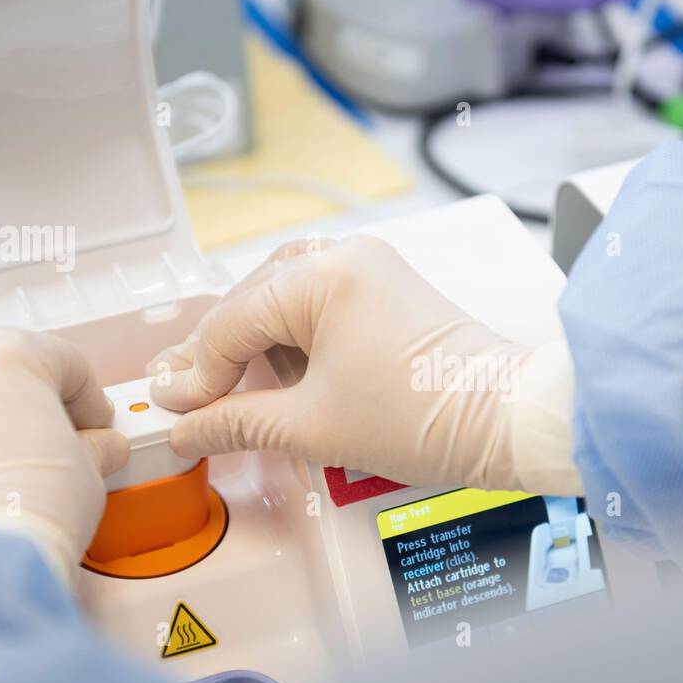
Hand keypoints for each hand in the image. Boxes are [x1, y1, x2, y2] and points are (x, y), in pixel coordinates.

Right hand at [147, 235, 582, 494]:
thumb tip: (187, 427)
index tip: (173, 407)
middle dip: (220, 356)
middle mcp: (346, 256)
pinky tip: (280, 378)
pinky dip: (296, 341)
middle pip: (254, 303)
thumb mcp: (312, 427)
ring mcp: (372, 269)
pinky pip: (323, 305)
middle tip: (186, 397)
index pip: (232, 322)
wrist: (509, 419)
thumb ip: (237, 422)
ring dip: (256, 346)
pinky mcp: (390, 290)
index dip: (197, 372)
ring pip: (286, 301)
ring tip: (229, 394)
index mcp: (322, 276)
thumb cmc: (425, 416)